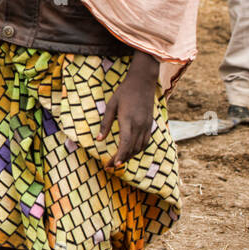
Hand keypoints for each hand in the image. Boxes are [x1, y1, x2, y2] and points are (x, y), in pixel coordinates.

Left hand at [99, 52, 158, 167]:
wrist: (142, 83)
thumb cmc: (123, 93)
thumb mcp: (111, 106)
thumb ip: (105, 124)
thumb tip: (99, 140)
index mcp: (128, 120)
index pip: (125, 143)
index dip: (120, 155)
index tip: (113, 164)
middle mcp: (139, 125)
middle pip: (132, 148)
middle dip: (121, 159)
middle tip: (110, 166)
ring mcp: (146, 125)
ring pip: (140, 147)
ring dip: (130, 156)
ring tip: (118, 161)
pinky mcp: (150, 124)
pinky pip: (145, 142)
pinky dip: (138, 150)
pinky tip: (130, 152)